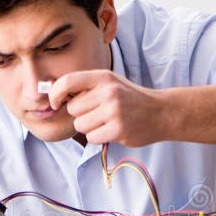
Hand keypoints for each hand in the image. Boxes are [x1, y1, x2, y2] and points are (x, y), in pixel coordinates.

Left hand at [48, 70, 168, 146]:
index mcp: (103, 77)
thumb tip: (55, 96)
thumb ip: (87, 87)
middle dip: (81, 114)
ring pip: (80, 125)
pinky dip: (99, 137)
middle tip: (99, 113)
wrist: (161, 113)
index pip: (68, 81)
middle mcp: (108, 92)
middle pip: (73, 109)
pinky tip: (112, 131)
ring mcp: (114, 111)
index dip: (54, 93)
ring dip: (90, 128)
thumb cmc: (131, 99)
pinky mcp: (118, 129)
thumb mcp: (111, 83)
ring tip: (107, 122)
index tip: (54, 102)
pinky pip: (92, 137)